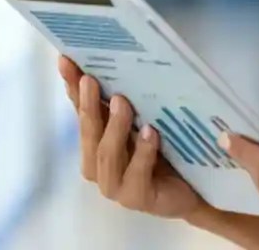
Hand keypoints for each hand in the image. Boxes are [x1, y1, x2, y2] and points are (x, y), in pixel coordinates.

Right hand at [58, 56, 206, 220]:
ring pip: (107, 155)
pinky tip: (150, 132)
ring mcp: (115, 185)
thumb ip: (122, 102)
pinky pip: (136, 173)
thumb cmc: (164, 151)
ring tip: (122, 102)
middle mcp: (98, 165)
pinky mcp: (137, 198)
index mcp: (96, 143)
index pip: (80, 112)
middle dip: (89, 107)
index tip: (66, 61)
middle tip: (91, 80)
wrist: (192, 188)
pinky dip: (142, 152)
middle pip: (89, 134)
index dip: (72, 88)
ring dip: (114, 127)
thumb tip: (112, 66)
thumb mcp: (143, 120)